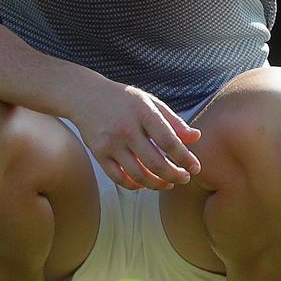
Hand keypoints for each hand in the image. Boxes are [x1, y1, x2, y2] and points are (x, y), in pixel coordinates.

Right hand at [66, 82, 202, 190]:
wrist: (84, 95)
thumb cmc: (123, 99)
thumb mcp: (150, 102)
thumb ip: (173, 121)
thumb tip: (196, 137)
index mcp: (143, 113)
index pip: (169, 141)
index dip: (185, 158)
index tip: (195, 167)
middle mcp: (127, 129)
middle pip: (156, 163)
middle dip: (175, 175)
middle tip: (185, 178)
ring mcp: (111, 143)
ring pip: (138, 175)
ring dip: (157, 184)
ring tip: (168, 183)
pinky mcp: (98, 153)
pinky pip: (119, 178)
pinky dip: (134, 185)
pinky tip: (145, 183)